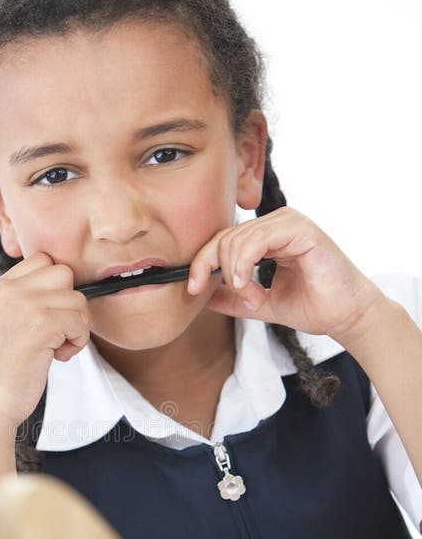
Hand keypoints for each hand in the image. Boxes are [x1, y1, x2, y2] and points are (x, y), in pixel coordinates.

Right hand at [0, 252, 89, 427]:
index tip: (48, 317)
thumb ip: (29, 300)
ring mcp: (24, 305)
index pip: (42, 260)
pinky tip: (57, 357)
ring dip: (75, 326)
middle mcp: (9, 290)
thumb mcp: (8, 323)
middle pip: (63, 273)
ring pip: (77, 298)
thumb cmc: (5, 370)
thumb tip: (70, 287)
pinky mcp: (41, 324)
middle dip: (69, 303)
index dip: (55, 288)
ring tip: (54, 348)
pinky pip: (80, 321)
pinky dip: (77, 342)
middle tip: (56, 333)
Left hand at [189, 207, 382, 342]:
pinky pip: (255, 240)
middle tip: (242, 299)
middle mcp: (276, 223)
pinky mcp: (301, 229)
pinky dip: (243, 266)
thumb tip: (201, 295)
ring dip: (235, 275)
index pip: (221, 240)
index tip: (193, 289)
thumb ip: (232, 297)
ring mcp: (289, 222)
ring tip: (252, 298)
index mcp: (267, 235)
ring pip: (236, 239)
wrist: (345, 316)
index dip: (202, 263)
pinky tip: (247, 285)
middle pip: (223, 238)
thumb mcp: (260, 304)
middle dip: (218, 272)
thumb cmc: (312, 306)